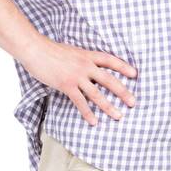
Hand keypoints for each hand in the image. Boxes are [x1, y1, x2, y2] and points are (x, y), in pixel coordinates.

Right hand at [22, 36, 137, 124]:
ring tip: (118, 116)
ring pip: (97, 94)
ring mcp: (76, 76)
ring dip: (109, 106)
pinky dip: (87, 113)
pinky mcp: (66, 85)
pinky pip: (80, 102)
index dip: (123, 67)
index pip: (110, 60)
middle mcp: (85, 65)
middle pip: (109, 80)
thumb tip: (87, 67)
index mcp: (87, 55)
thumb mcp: (71, 51)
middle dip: (123, 92)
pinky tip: (94, 122)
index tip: (135, 74)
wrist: (35, 49)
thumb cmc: (50, 50)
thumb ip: (81, 59)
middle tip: (133, 102)